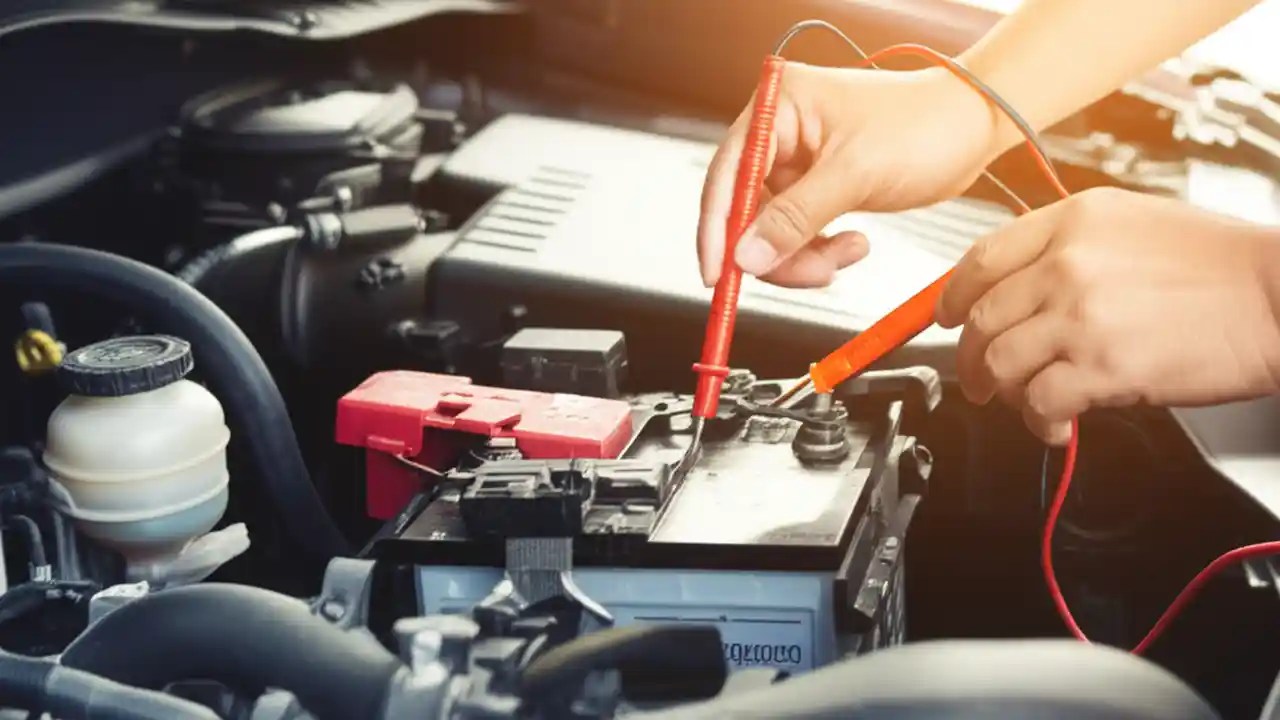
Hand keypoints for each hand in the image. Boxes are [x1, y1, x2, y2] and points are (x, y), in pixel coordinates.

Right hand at [697, 62, 1002, 287]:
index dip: (718, 230)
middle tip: (808, 273)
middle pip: (745, 211)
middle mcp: (780, 132)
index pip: (727, 175)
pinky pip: (798, 233)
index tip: (718, 275)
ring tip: (846, 254)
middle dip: (773, 251)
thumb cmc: (926, 125)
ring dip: (803, 255)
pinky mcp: (817, 187)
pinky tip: (853, 244)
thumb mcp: (855, 173)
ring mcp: (798, 162)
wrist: (975, 128)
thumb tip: (746, 254)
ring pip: (771, 230)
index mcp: (778, 107)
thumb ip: (795, 217)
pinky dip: (820, 250)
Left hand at [936, 187, 1279, 444]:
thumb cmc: (1220, 266)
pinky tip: (1056, 425)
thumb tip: (1021, 282)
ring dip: (1002, 393)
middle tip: (977, 379)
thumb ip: (1071, 246)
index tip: (944, 317)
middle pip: (979, 318)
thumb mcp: (1134, 224)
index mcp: (1072, 222)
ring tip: (1023, 403)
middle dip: (969, 357)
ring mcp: (1081, 316)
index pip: (980, 260)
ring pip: (999, 362)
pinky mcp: (1103, 367)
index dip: (951, 296)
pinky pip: (1038, 401)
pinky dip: (1039, 421)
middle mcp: (1067, 264)